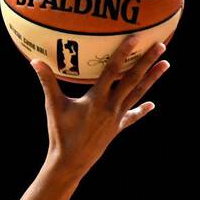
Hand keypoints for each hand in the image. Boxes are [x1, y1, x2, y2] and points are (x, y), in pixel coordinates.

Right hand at [33, 34, 169, 179]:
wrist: (70, 163)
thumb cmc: (60, 134)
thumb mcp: (53, 106)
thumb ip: (47, 82)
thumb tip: (34, 60)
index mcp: (96, 99)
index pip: (112, 71)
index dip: (123, 53)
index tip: (135, 37)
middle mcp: (110, 107)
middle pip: (132, 80)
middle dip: (147, 62)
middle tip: (161, 46)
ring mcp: (116, 118)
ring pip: (137, 94)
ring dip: (152, 79)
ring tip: (165, 64)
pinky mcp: (116, 129)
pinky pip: (131, 118)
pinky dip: (141, 111)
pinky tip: (151, 105)